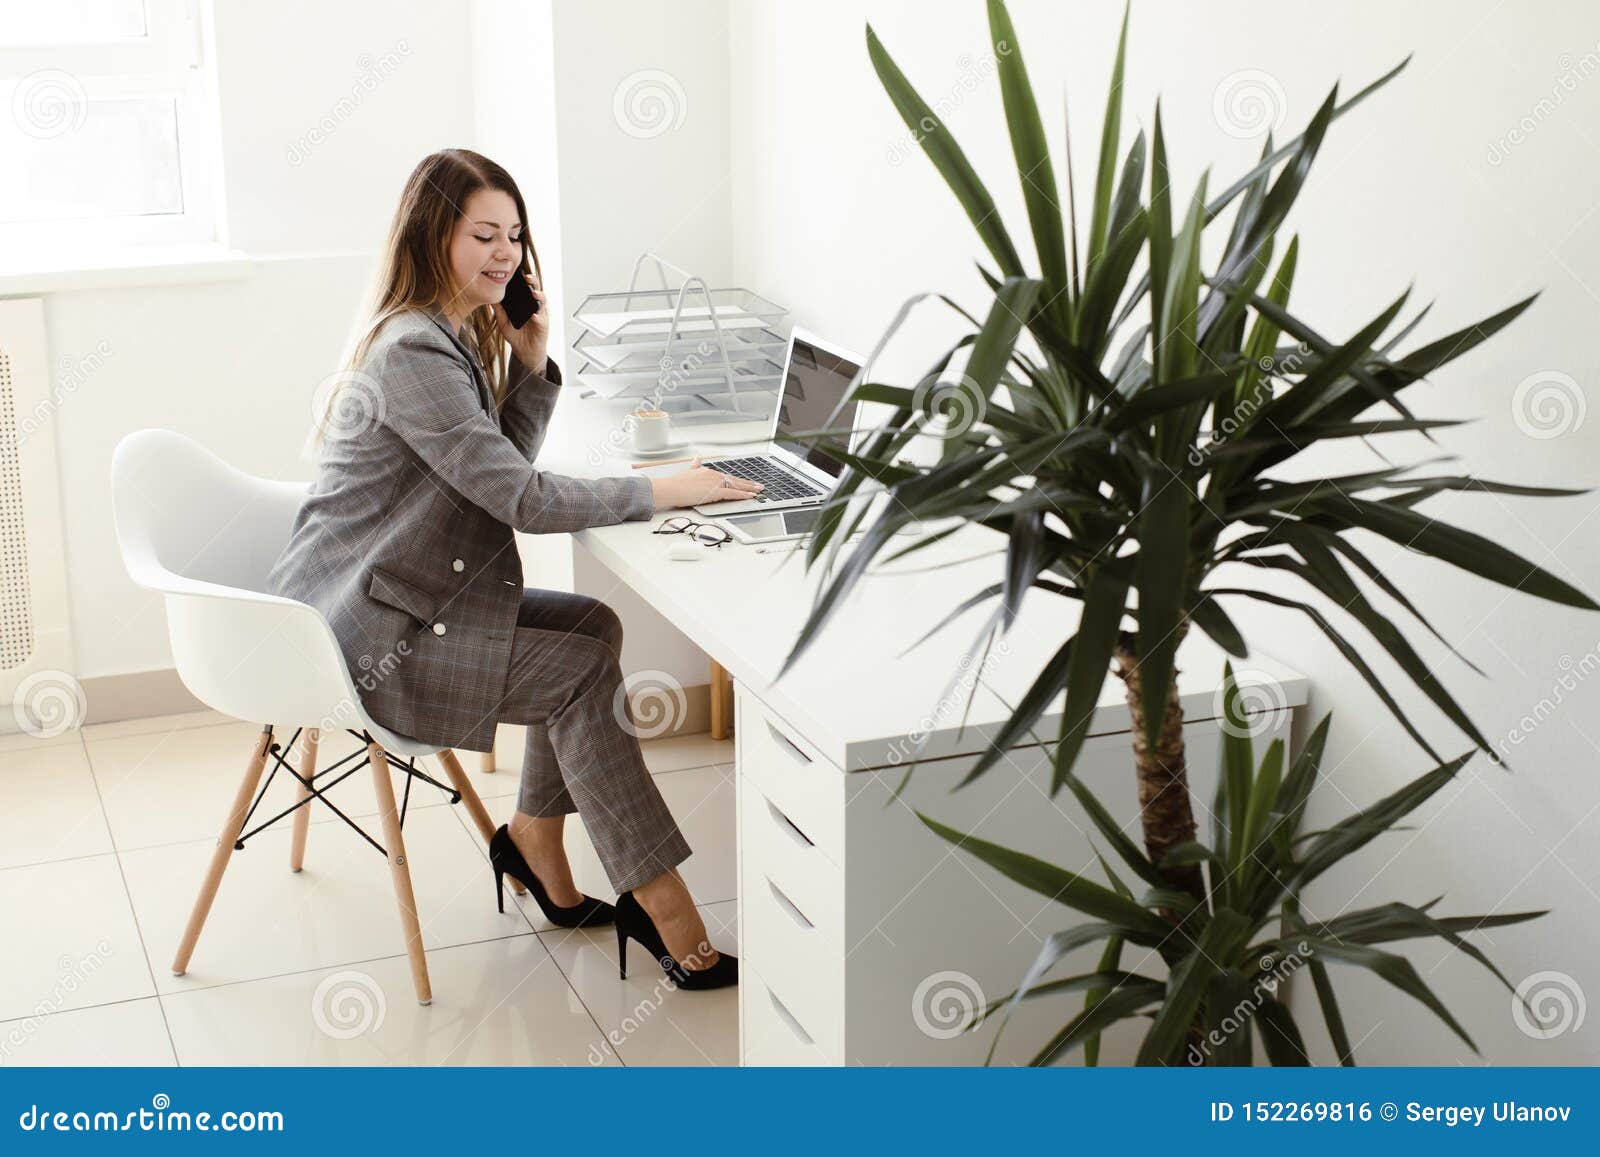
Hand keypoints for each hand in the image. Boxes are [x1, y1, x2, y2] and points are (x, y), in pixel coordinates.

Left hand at [492, 268, 549, 373]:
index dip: (522, 279)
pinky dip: (537, 316)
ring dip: (539, 296)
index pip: (525, 287)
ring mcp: (540, 314)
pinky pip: (541, 319)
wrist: (524, 351)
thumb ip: (498, 310)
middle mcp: (534, 306)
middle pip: (536, 289)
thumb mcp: (503, 321)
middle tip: (527, 277)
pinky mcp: (543, 325)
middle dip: (533, 282)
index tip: (516, 272)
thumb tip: (489, 297)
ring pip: (542, 301)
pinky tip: (533, 315)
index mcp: (525, 302)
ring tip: (533, 293)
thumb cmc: (516, 335)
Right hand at [649, 458, 764, 508]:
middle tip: (759, 486)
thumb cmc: (676, 483)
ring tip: (759, 491)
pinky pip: (732, 493)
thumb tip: (697, 459)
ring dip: (749, 488)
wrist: (670, 488)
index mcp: (708, 471)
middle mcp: (713, 475)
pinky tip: (750, 496)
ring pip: (736, 485)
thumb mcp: (687, 472)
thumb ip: (694, 466)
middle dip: (748, 483)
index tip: (746, 482)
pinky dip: (742, 494)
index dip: (738, 480)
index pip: (726, 476)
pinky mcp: (714, 492)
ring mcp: (715, 483)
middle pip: (734, 480)